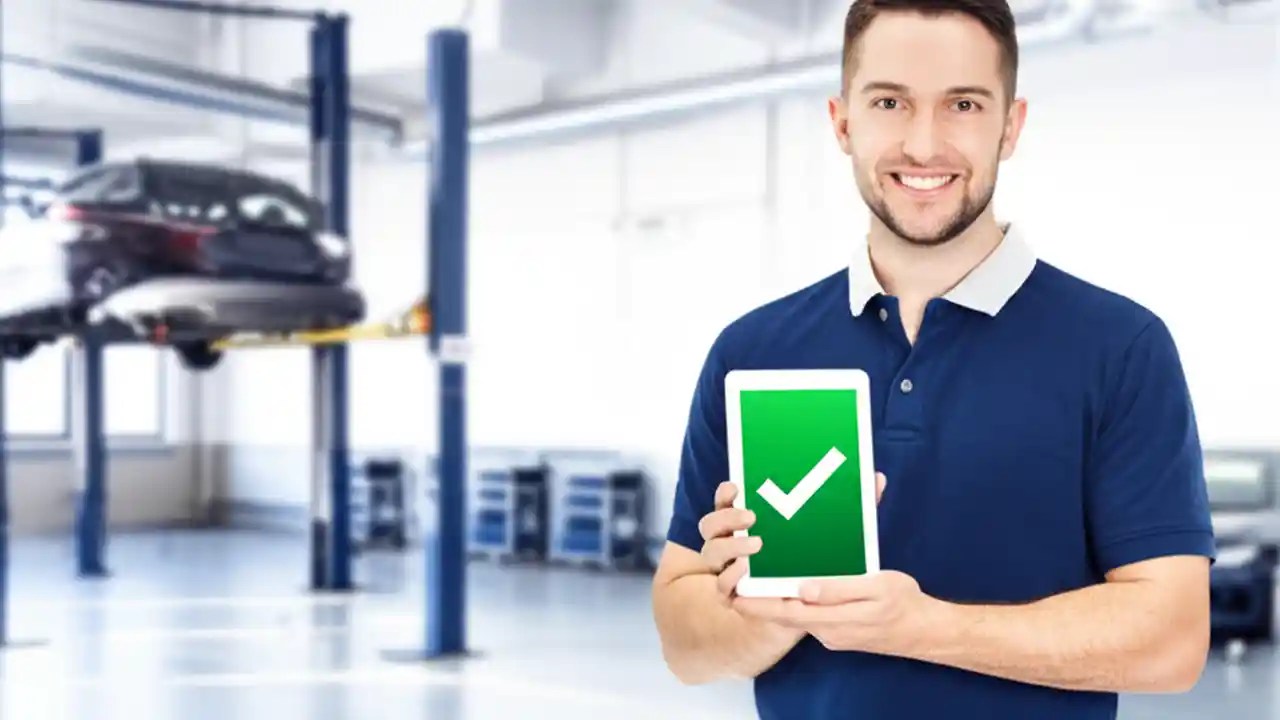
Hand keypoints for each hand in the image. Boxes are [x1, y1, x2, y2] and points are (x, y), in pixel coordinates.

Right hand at [701, 471, 886, 605]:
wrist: (808, 607)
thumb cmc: (814, 559)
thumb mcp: (829, 532)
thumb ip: (846, 507)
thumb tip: (877, 479)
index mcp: (747, 519)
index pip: (725, 500)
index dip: (726, 492)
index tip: (738, 486)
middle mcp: (730, 541)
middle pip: (710, 524)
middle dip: (727, 517)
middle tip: (752, 517)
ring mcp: (728, 569)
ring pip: (712, 553)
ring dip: (730, 547)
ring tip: (756, 546)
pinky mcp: (733, 596)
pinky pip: (721, 589)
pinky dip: (730, 580)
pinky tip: (745, 574)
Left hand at [732, 472, 938, 656]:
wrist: (926, 631)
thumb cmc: (904, 604)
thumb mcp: (876, 588)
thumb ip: (839, 590)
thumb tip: (805, 590)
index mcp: (834, 620)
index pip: (787, 612)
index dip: (758, 605)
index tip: (735, 594)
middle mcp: (829, 631)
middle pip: (785, 616)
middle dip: (757, 605)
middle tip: (732, 588)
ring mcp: (834, 634)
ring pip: (797, 616)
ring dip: (775, 603)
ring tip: (754, 584)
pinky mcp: (840, 631)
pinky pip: (810, 618)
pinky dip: (794, 605)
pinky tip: (790, 589)